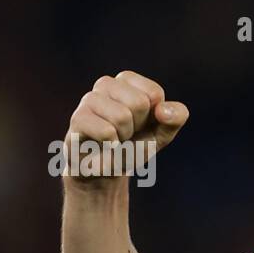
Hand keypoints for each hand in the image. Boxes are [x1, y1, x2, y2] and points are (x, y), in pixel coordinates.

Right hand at [64, 70, 188, 178]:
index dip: (153, 116)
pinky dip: (111, 146)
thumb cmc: (133, 146)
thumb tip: (162, 110)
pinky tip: (103, 147)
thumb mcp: (162, 133)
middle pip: (139, 103)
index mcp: (128, 81)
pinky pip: (106, 131)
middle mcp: (106, 84)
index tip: (142, 124)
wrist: (105, 171)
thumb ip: (176, 118)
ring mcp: (89, 100)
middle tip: (126, 134)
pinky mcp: (77, 119)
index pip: (154, 93)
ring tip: (114, 140)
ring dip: (124, 138)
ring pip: (122, 116)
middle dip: (137, 127)